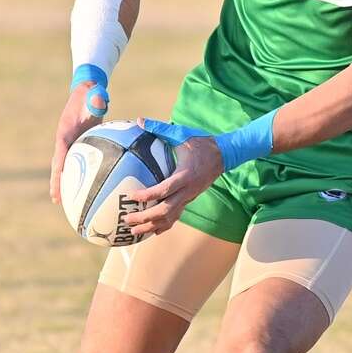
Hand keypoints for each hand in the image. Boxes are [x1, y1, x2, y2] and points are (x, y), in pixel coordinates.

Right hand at [49, 82, 105, 203]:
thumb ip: (97, 99)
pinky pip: (77, 162)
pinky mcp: (77, 145)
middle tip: (56, 199)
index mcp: (66, 132)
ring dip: (64, 182)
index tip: (58, 180)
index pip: (61, 152)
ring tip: (63, 201)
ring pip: (65, 166)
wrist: (86, 91)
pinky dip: (79, 175)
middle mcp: (65, 140)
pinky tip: (86, 188)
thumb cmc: (91, 94)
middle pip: (58, 164)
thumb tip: (101, 101)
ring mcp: (70, 143)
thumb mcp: (94, 94)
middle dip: (56, 181)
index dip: (59, 166)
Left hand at [123, 119, 225, 237]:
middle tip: (127, 219)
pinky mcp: (190, 199)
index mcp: (185, 175)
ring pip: (170, 217)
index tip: (131, 196)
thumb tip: (139, 120)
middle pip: (166, 210)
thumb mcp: (182, 134)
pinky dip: (164, 225)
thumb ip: (160, 128)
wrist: (224, 155)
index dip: (148, 195)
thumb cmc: (201, 143)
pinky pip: (176, 216)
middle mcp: (187, 190)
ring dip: (152, 226)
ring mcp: (189, 197)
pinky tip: (152, 230)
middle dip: (146, 217)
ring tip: (134, 232)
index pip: (164, 189)